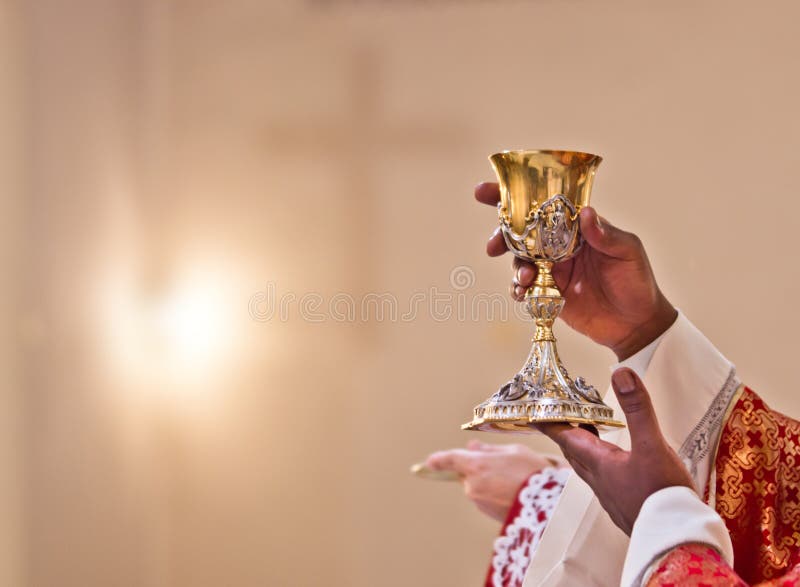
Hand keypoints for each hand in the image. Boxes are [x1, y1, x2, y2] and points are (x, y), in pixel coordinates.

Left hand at [425, 440, 562, 521]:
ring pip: (478, 487)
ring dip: (489, 482)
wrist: (550, 505)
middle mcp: (473, 486)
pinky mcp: (489, 515)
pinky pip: (487, 499)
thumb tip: (471, 447)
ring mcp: (480, 503)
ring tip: (516, 480)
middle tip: (505, 465)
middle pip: (468, 474)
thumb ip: (488, 450)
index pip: (450, 460)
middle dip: (479, 469)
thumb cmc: (533, 472)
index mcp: (476, 466)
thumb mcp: (513, 451)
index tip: (429, 462)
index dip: (439, 460)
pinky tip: (515, 492)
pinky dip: (496, 495)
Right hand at [476, 183, 676, 360]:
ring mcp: (552, 269)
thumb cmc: (637, 282)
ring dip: (515, 267)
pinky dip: (517, 289)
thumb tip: (586, 213)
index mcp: (577, 228)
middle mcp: (560, 245)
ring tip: (525, 279)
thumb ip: (606, 235)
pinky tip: (522, 294)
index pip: (544, 204)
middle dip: (502, 234)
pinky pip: (524, 287)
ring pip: (520, 260)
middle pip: (522, 232)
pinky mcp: (548, 293)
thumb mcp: (628, 253)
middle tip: (493, 245)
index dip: (515, 196)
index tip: (486, 191)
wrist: (636, 324)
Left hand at [541, 368, 693, 534]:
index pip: (566, 436)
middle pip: (574, 451)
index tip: (532, 412)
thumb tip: (621, 372)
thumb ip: (637, 409)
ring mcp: (611, 496)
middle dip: (565, 432)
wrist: (676, 540)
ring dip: (584, 449)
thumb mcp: (652, 445)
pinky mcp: (625, 507)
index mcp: (598, 463)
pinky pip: (606, 481)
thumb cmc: (662, 494)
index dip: (549, 422)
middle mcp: (599, 480)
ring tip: (587, 434)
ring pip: (589, 467)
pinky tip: (616, 467)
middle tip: (559, 417)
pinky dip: (603, 466)